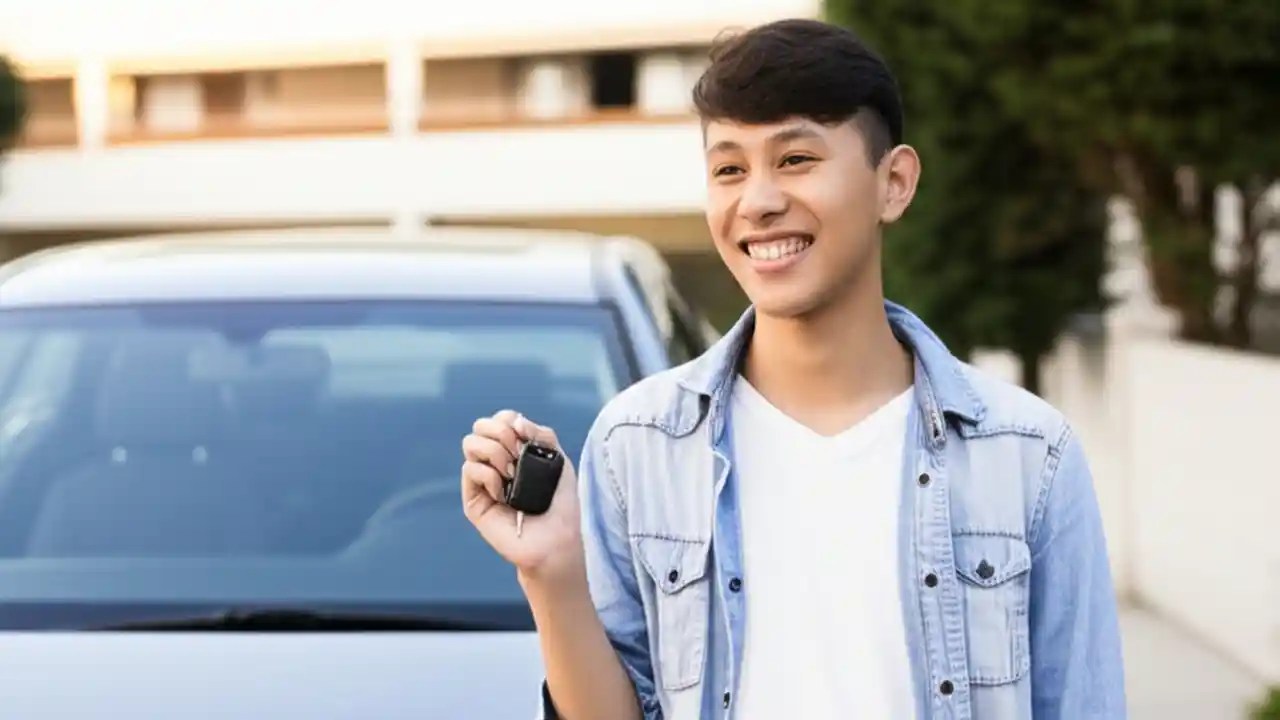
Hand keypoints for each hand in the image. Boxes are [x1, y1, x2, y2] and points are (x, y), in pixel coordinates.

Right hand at [461, 410, 584, 583]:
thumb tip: (515, 421)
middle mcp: (495, 462)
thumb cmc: (560, 503)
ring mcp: (483, 480)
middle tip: (517, 456)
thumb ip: (541, 434)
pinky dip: (490, 476)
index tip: (525, 439)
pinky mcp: (473, 500)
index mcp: (514, 450)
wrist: (556, 539)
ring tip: (512, 474)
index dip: (510, 421)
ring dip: (495, 453)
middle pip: (480, 425)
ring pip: (470, 443)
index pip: (499, 419)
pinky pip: (470, 469)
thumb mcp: (558, 459)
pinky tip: (504, 493)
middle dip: (501, 433)